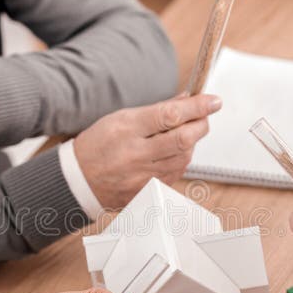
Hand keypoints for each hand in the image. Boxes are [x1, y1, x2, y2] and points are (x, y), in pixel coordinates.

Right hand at [74, 94, 221, 208]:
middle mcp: (136, 155)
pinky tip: (172, 153)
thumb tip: (187, 99)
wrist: (80, 180)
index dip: (197, 107)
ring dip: (191, 143)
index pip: (170, 115)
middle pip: (183, 139)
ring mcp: (143, 177)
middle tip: (205, 116)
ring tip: (184, 133)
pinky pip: (176, 174)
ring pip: (184, 158)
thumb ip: (157, 110)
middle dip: (201, 124)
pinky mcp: (148, 192)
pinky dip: (181, 159)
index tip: (213, 101)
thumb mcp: (122, 118)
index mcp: (127, 130)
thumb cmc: (99, 145)